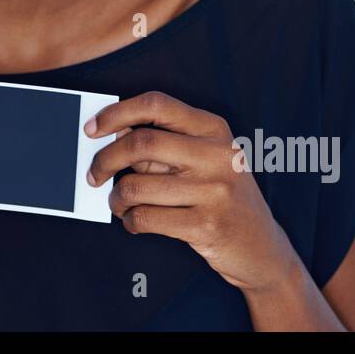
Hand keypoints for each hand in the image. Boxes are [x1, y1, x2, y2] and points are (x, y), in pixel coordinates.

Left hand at [85, 90, 298, 292]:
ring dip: (117, 198)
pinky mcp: (206, 226)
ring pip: (137, 186)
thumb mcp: (205, 159)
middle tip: (94, 173)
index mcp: (214, 129)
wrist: (263, 248)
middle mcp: (217, 155)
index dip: (117, 113)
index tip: (92, 128)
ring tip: (121, 203)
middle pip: (141, 143)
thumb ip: (164, 143)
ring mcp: (214, 192)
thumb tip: (111, 131)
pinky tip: (135, 221)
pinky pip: (146, 218)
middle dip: (105, 160)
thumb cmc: (222, 196)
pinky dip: (130, 221)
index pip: (157, 104)